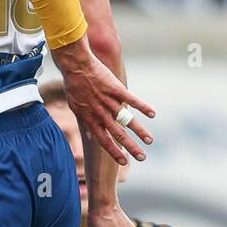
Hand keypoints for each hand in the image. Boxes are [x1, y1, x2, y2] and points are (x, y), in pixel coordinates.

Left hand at [53, 37, 153, 164]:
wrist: (75, 64)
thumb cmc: (74, 85)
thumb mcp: (75, 107)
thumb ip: (85, 122)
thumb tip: (89, 136)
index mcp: (90, 118)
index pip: (103, 140)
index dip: (114, 152)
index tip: (124, 162)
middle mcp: (100, 112)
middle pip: (117, 134)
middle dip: (131, 147)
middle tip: (142, 158)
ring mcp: (108, 100)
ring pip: (126, 119)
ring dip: (139, 131)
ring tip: (150, 141)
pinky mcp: (115, 88)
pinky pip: (131, 99)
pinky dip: (142, 106)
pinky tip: (153, 113)